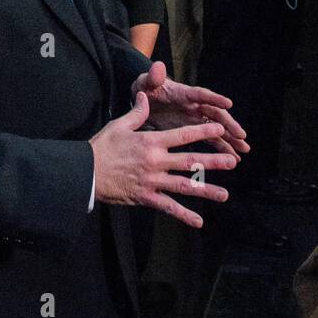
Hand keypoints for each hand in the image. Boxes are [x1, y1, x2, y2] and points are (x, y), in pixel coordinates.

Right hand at [89, 92, 235, 227]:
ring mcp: (152, 181)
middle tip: (233, 161)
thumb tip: (146, 95)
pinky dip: (184, 215)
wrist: (83, 174)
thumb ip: (137, 112)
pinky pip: (168, 207)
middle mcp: (156, 161)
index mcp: (151, 142)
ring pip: (184, 186)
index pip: (183, 135)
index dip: (203, 131)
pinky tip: (199, 221)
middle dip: (213, 161)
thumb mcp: (119, 125)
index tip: (220, 128)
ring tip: (225, 194)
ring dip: (206, 190)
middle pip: (190, 161)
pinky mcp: (145, 197)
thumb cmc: (100, 147)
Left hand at [131, 60, 248, 158]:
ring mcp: (197, 118)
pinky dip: (222, 148)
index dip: (214, 98)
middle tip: (241, 134)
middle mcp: (196, 105)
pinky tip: (234, 157)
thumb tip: (158, 66)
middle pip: (216, 114)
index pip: (201, 95)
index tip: (228, 103)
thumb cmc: (147, 89)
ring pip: (218, 128)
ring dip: (231, 139)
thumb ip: (153, 77)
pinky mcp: (194, 130)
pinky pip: (211, 139)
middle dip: (229, 124)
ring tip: (244, 150)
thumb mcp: (147, 82)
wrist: (146, 101)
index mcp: (185, 93)